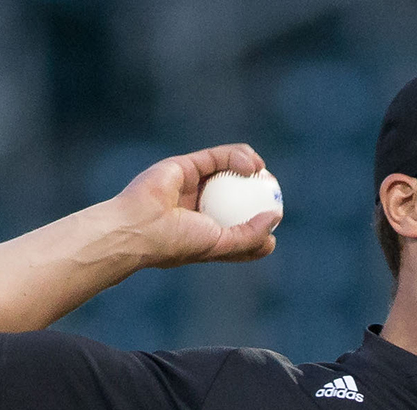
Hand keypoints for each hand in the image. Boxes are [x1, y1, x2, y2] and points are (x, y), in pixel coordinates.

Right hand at [109, 144, 280, 268]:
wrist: (140, 227)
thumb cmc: (178, 242)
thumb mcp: (221, 246)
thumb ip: (250, 235)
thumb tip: (275, 219)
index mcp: (204, 232)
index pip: (236, 225)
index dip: (258, 223)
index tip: (275, 223)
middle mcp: (198, 207)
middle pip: (234, 194)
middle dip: (256, 190)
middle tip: (273, 191)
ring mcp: (191, 185)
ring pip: (226, 171)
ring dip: (249, 168)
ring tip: (263, 173)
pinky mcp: (185, 165)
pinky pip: (216, 156)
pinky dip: (237, 157)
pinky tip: (252, 166)